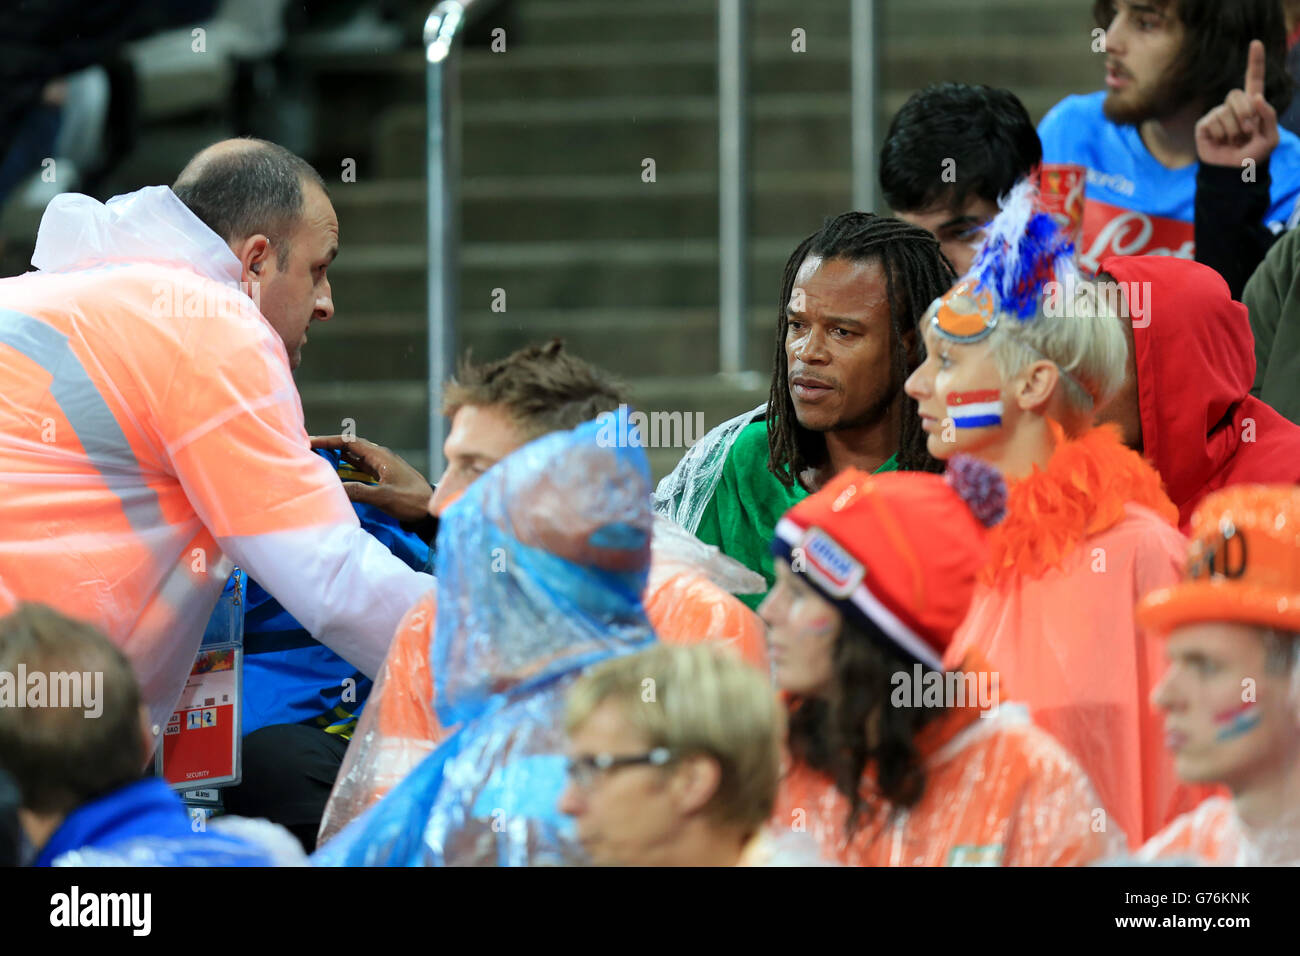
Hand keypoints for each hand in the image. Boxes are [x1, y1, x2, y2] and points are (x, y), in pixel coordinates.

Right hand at [310, 434, 432, 521]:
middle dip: (330, 446)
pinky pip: (361, 466)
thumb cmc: (411, 500)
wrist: (431, 510)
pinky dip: (348, 466)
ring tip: (318, 458)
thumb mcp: (384, 496)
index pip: (349, 442)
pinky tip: (338, 469)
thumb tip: (334, 488)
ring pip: (355, 456)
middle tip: (309, 449)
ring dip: (338, 455)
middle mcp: (380, 456)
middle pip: (351, 446)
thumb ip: (359, 491)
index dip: (329, 440)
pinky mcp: (383, 475)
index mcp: (380, 456)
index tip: (310, 441)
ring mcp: (382, 466)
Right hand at [1195, 39, 1278, 168]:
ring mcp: (1217, 114)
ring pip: (1226, 110)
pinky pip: (1214, 121)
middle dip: (1245, 114)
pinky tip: (1221, 142)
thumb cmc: (1253, 155)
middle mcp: (1233, 107)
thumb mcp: (1270, 137)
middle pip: (1237, 94)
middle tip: (1247, 132)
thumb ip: (1269, 116)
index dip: (1255, 62)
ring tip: (1234, 141)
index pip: (1253, 80)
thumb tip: (1255, 96)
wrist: (1233, 173)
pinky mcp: (1204, 125)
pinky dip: (1221, 134)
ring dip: (1234, 129)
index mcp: (1252, 106)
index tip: (1256, 43)